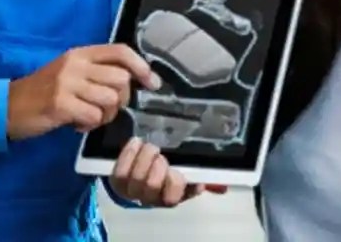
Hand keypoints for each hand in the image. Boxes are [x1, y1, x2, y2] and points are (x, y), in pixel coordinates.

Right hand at [6, 43, 160, 140]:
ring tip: (89, 117)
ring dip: (105, 115)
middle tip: (106, 108)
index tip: (151, 82)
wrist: (8, 106)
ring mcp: (67, 83)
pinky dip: (90, 124)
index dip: (141, 66)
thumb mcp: (69, 73)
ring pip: (110, 99)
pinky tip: (76, 124)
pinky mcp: (60, 104)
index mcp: (79, 53)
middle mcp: (74, 64)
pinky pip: (93, 116)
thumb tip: (130, 80)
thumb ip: (95, 72)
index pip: (120, 51)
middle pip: (121, 79)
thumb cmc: (42, 92)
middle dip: (121, 99)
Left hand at [107, 137, 228, 207]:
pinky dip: (129, 153)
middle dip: (157, 165)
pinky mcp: (117, 182)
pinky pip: (120, 170)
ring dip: (144, 157)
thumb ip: (206, 176)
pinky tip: (136, 143)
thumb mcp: (189, 173)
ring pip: (136, 177)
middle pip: (151, 185)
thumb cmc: (167, 172)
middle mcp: (151, 198)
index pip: (173, 198)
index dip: (175, 183)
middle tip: (160, 154)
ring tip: (149, 147)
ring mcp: (132, 191)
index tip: (177, 170)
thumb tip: (223, 186)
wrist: (138, 177)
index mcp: (173, 196)